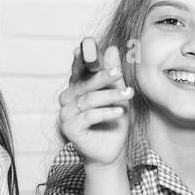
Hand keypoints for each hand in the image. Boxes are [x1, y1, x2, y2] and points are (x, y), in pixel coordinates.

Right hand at [57, 43, 132, 168]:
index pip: (78, 68)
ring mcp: (65, 113)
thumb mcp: (117, 94)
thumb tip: (111, 48)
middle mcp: (68, 98)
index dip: (81, 57)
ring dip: (111, 96)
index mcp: (77, 86)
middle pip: (84, 83)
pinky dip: (106, 113)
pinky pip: (88, 116)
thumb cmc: (113, 120)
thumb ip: (112, 73)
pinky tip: (120, 112)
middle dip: (103, 76)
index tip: (87, 44)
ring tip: (129, 95)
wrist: (112, 150)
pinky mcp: (68, 128)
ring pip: (89, 99)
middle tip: (119, 72)